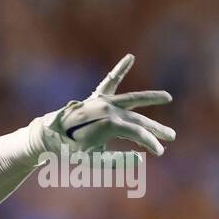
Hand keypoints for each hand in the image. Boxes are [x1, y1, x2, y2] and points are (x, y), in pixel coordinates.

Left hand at [39, 54, 175, 155]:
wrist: (47, 136)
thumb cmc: (68, 151)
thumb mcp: (91, 161)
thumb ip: (115, 161)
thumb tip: (139, 160)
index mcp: (109, 125)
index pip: (138, 133)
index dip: (150, 143)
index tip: (159, 152)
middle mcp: (108, 110)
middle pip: (139, 119)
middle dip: (156, 129)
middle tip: (172, 136)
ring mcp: (102, 102)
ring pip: (131, 99)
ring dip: (150, 98)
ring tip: (167, 97)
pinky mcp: (95, 98)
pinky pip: (110, 82)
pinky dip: (120, 70)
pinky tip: (130, 57)